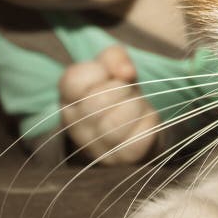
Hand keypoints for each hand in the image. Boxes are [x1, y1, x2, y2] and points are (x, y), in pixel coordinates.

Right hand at [59, 45, 160, 164]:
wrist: (137, 127)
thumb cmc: (120, 92)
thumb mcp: (112, 65)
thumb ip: (114, 57)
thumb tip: (126, 72)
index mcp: (69, 99)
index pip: (73, 79)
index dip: (98, 71)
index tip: (108, 75)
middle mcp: (76, 126)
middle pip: (97, 101)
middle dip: (122, 89)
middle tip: (127, 91)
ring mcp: (98, 149)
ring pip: (115, 124)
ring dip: (136, 106)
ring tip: (136, 106)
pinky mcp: (123, 160)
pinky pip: (139, 139)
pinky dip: (149, 123)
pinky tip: (144, 121)